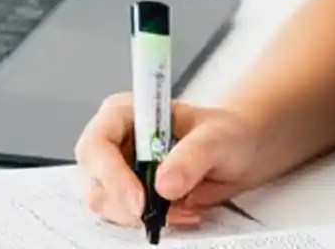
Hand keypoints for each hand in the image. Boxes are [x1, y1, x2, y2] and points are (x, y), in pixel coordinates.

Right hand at [74, 93, 259, 227]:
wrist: (238, 150)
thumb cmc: (223, 132)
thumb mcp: (217, 137)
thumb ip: (192, 156)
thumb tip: (163, 184)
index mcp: (124, 112)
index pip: (98, 144)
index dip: (112, 175)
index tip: (140, 201)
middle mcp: (113, 141)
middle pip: (96, 180)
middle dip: (129, 202)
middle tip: (171, 210)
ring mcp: (116, 170)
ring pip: (107, 204)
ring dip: (143, 215)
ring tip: (185, 207)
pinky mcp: (126, 195)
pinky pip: (124, 217)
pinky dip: (151, 221)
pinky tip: (181, 212)